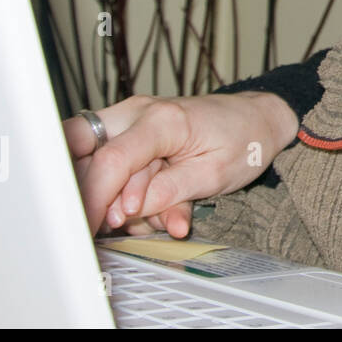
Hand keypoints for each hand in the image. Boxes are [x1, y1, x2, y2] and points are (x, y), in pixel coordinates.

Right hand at [63, 91, 298, 236]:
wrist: (257, 119)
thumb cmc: (243, 141)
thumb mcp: (213, 175)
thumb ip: (167, 193)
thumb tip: (125, 211)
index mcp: (162, 120)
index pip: (112, 160)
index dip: (94, 198)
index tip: (89, 228)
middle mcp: (139, 113)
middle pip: (83, 150)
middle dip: (95, 192)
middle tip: (124, 220)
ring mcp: (131, 120)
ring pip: (96, 162)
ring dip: (120, 198)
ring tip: (165, 210)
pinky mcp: (131, 132)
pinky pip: (111, 165)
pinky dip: (127, 192)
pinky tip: (160, 204)